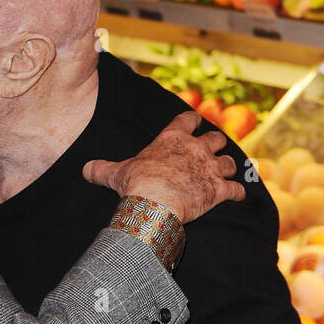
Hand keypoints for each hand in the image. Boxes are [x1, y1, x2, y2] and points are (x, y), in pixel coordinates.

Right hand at [82, 109, 244, 222]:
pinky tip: (239, 195)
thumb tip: (84, 169)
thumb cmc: (137, 184)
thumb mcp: (116, 173)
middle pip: (216, 138)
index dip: (193, 120)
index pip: (189, 119)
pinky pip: (236, 189)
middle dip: (216, 144)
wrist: (155, 204)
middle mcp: (197, 148)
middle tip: (214, 150)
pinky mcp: (219, 190)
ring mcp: (211, 168)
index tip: (195, 122)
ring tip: (228, 173)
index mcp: (173, 138)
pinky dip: (239, 192)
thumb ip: (102, 169)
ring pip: (230, 162)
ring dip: (229, 168)